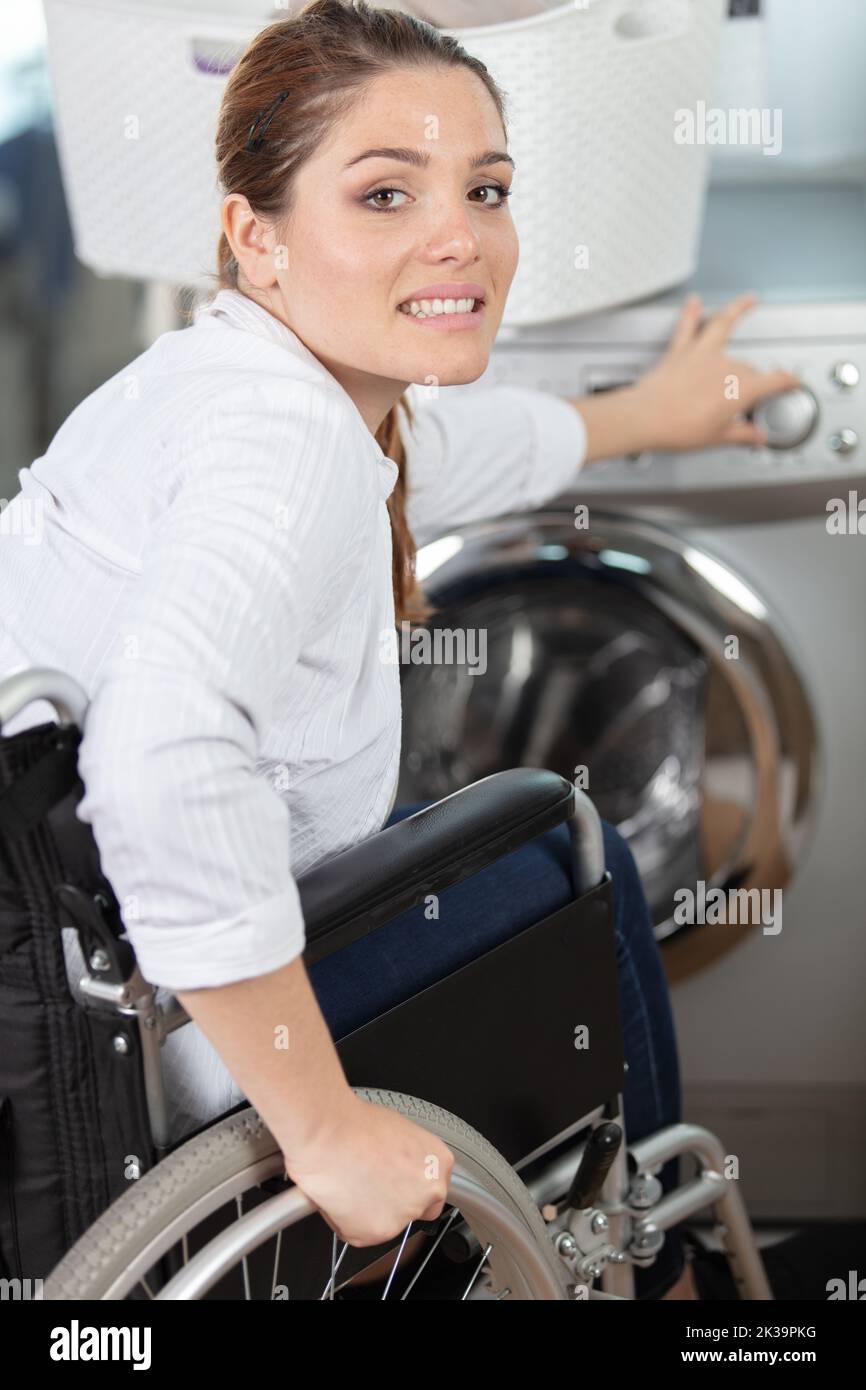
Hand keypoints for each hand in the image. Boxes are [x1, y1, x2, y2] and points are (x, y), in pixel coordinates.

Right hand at [282, 1092, 454, 1248]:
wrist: (329, 1133)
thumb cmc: (357, 1124)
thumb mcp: (398, 1132)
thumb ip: (408, 1159)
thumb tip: (397, 1168)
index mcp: (439, 1163)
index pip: (434, 1190)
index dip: (410, 1187)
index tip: (396, 1183)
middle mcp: (429, 1192)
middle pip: (414, 1209)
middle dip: (393, 1202)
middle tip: (369, 1183)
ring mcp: (404, 1216)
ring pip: (385, 1222)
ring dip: (369, 1210)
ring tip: (350, 1181)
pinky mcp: (375, 1233)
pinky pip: (359, 1232)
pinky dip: (347, 1220)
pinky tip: (340, 1194)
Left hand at [630, 292, 801, 451]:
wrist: (645, 419)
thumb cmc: (678, 429)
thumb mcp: (717, 438)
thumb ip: (742, 435)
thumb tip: (755, 437)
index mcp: (741, 388)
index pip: (775, 380)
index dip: (788, 381)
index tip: (794, 382)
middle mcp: (726, 366)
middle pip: (748, 367)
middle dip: (752, 379)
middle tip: (746, 399)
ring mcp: (703, 355)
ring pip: (725, 330)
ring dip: (738, 310)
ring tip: (750, 301)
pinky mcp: (680, 352)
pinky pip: (688, 326)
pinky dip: (691, 312)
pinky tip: (695, 301)